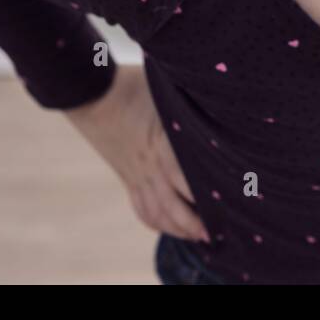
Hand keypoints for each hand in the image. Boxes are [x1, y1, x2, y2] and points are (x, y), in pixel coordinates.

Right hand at [64, 65, 210, 242]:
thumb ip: (191, 103)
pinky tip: (166, 224)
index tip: (230, 202)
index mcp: (162, 145)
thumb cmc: (133, 84)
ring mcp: (135, 174)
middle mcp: (148, 166)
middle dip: (194, 224)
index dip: (208, 197)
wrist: (90, 91)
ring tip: (198, 236)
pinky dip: (155, 221)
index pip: (188, 180)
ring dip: (176, 228)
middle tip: (216, 233)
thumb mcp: (168, 91)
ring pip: (157, 212)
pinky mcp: (125, 175)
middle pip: (174, 206)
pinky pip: (140, 206)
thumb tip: (221, 97)